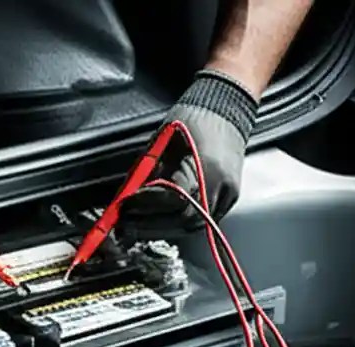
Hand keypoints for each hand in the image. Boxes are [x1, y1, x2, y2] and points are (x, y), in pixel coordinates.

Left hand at [118, 70, 258, 237]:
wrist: (227, 108)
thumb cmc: (194, 117)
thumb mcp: (165, 141)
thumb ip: (149, 171)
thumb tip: (129, 196)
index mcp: (205, 166)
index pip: (173, 197)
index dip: (146, 205)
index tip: (125, 205)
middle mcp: (220, 185)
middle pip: (183, 220)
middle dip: (150, 225)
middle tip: (125, 224)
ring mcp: (227, 195)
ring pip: (192, 226)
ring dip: (161, 229)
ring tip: (136, 227)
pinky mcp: (229, 199)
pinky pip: (202, 221)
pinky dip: (178, 224)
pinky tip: (159, 223)